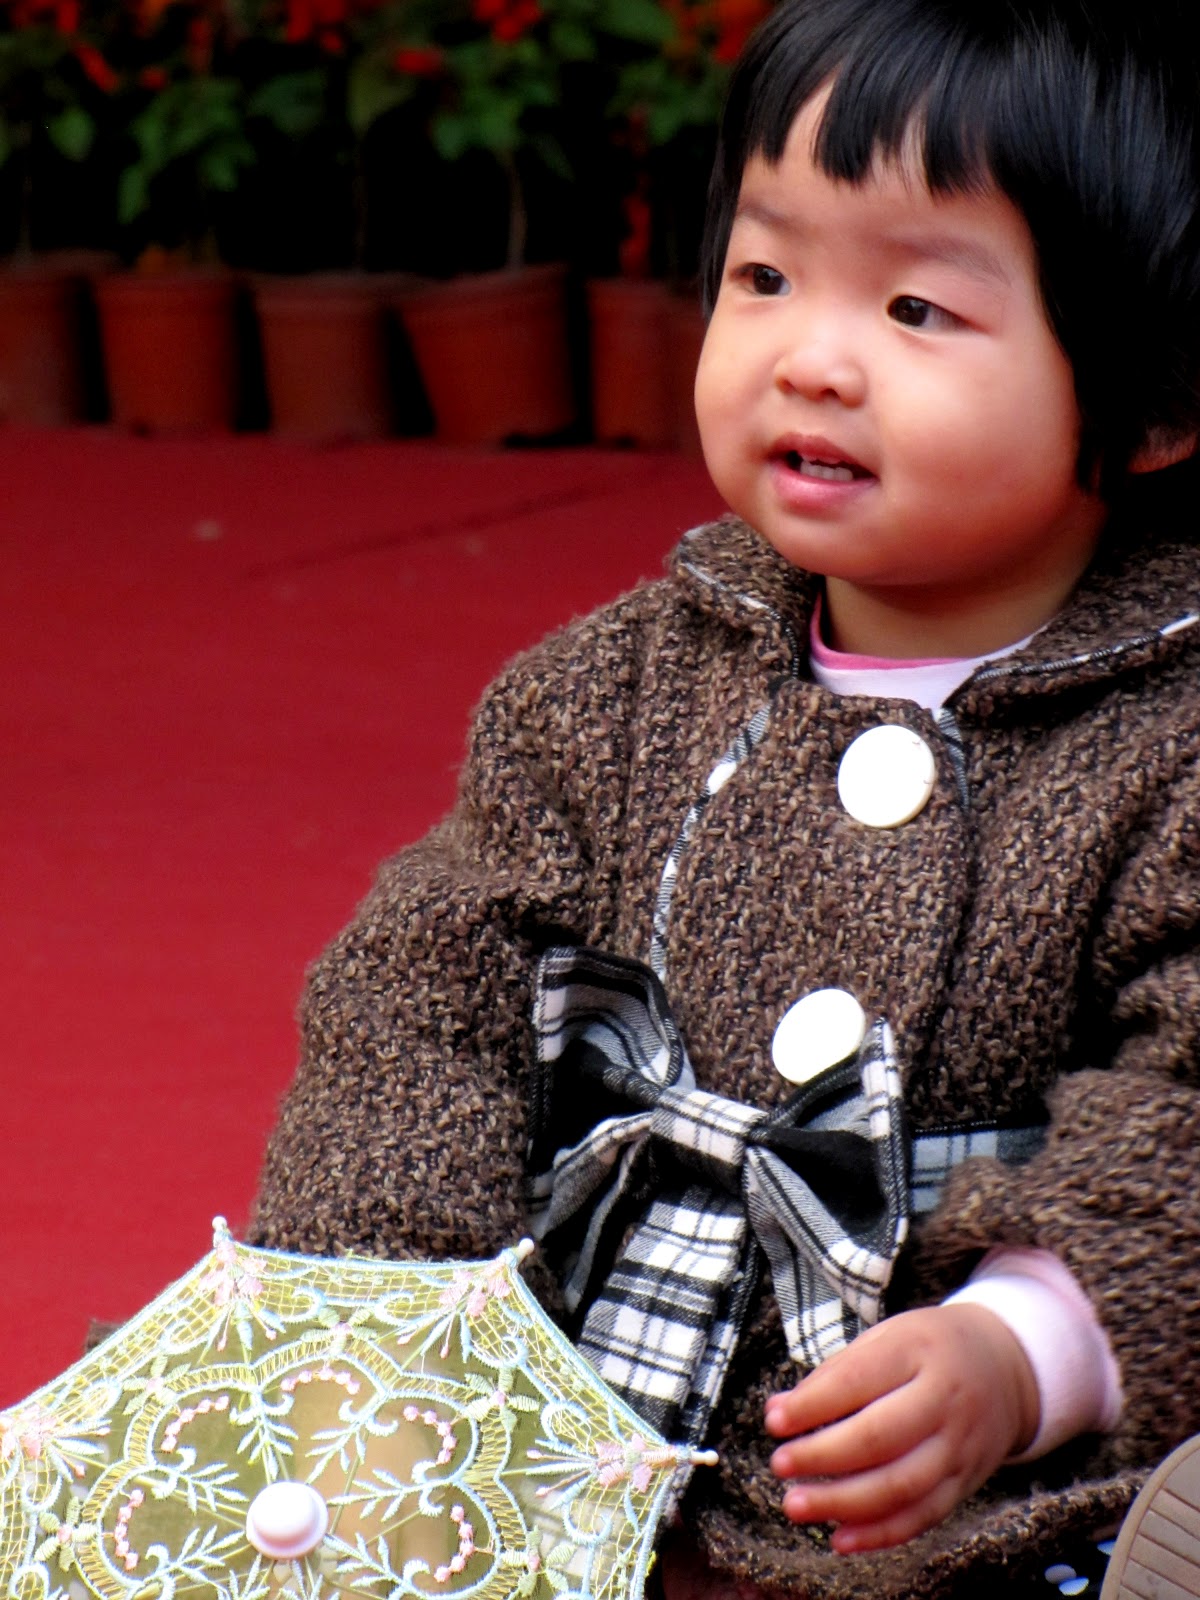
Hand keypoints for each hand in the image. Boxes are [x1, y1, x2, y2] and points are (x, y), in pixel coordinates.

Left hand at [764, 1304, 1039, 1552]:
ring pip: (901, 1485)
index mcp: (917, 1350)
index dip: (812, 1404)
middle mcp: (943, 1399)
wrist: (1005, 1367)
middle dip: (823, 1456)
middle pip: (879, 1436)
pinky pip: (923, 1515)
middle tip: (780, 1464)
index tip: (774, 1420)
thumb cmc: (928, 1349)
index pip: (858, 1380)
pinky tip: (840, 1539)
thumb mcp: (886, 1338)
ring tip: (796, 1504)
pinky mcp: (964, 1482)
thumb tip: (779, 1411)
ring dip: (843, 1503)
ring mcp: (958, 1445)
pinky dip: (880, 1533)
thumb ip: (835, 1374)